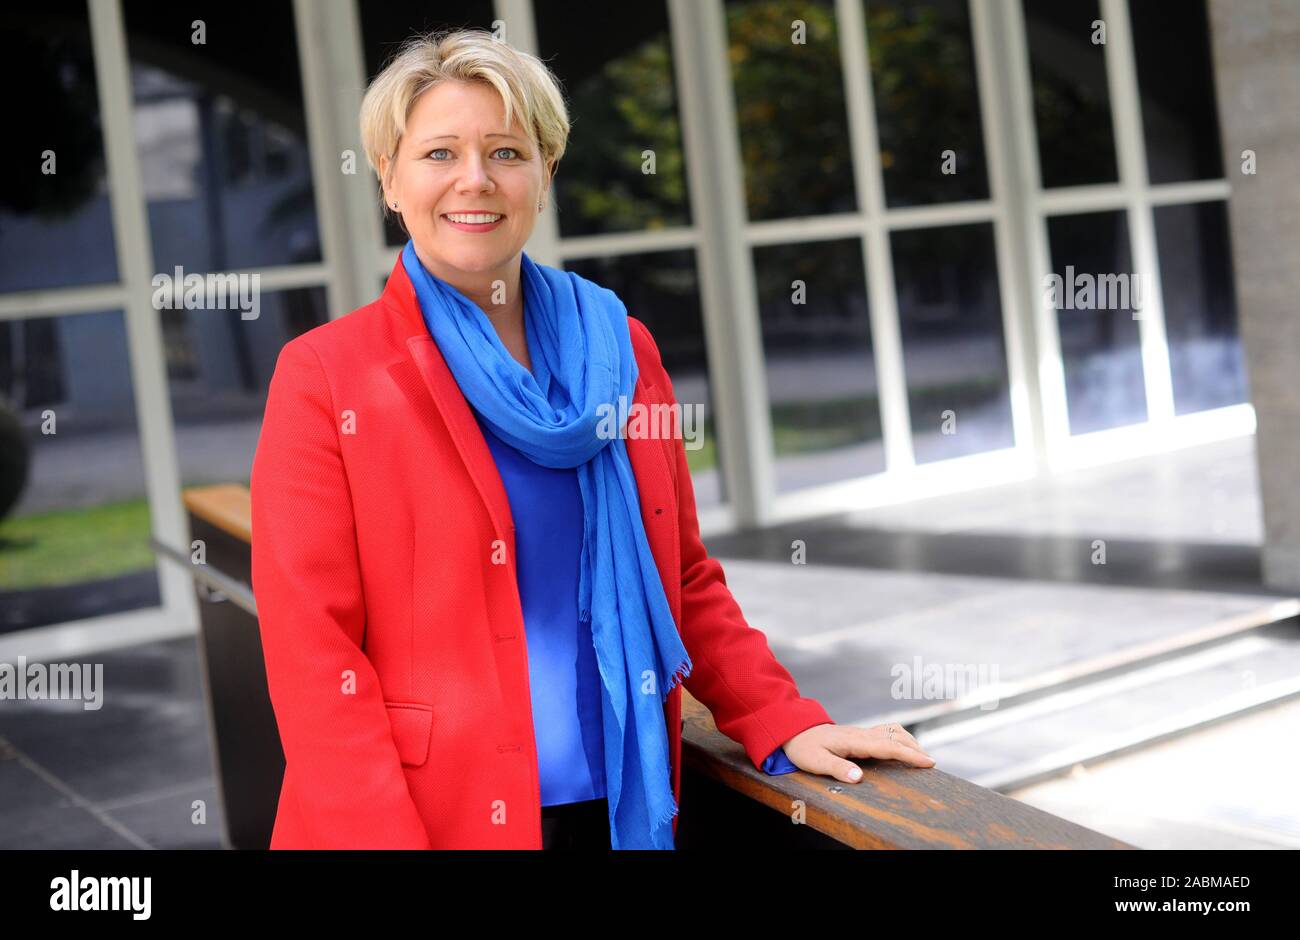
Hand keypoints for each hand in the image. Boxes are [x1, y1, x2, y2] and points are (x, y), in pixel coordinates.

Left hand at [780, 722, 934, 782]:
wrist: (794, 731)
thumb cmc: (804, 748)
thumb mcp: (816, 761)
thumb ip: (837, 768)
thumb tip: (859, 777)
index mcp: (855, 741)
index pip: (889, 746)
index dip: (910, 754)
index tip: (928, 762)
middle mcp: (861, 734)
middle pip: (896, 736)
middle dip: (915, 748)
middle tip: (930, 763)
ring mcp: (862, 732)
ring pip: (892, 731)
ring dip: (909, 741)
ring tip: (921, 757)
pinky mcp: (860, 735)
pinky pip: (886, 732)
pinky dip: (900, 738)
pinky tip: (902, 747)